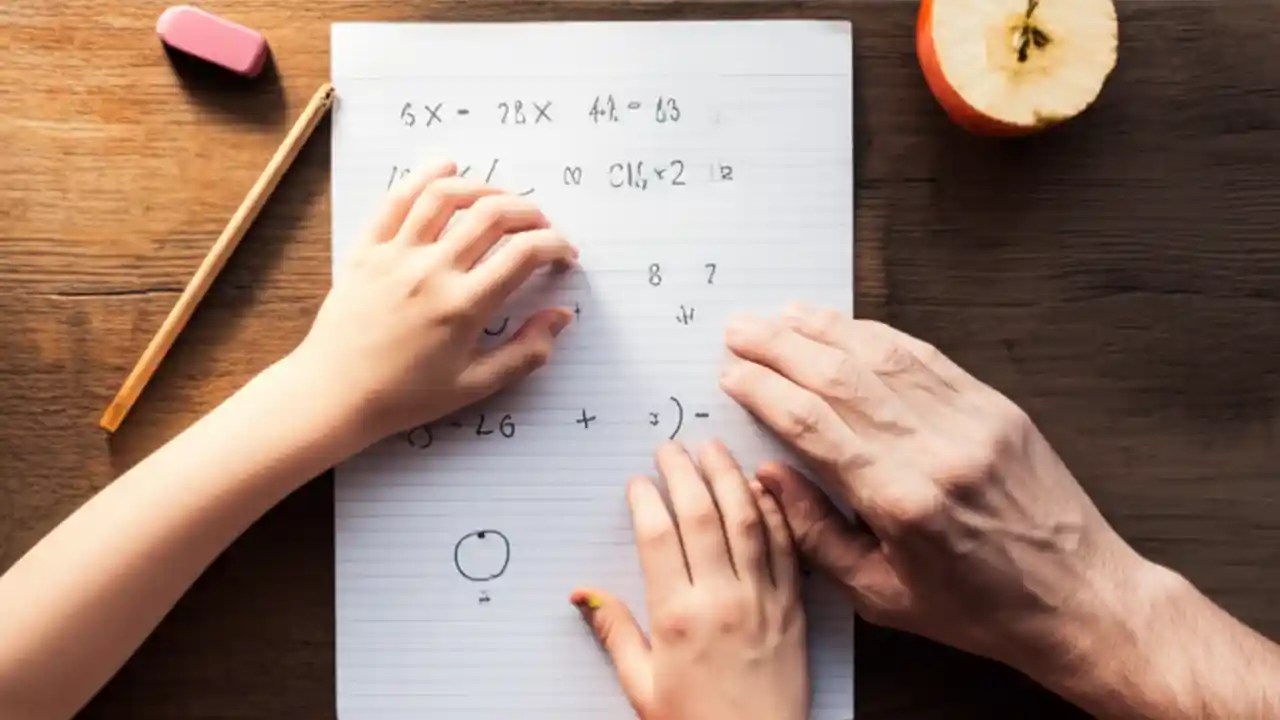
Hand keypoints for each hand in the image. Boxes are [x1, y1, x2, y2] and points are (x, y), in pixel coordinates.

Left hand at [291, 159, 576, 441]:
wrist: (334, 395)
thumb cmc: (404, 397)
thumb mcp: (475, 386)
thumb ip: (525, 352)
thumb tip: (561, 316)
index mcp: (463, 306)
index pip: (525, 254)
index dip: (556, 246)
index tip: (564, 254)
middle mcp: (432, 271)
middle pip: (493, 214)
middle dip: (530, 212)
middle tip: (540, 226)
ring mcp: (396, 255)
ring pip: (447, 195)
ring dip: (484, 187)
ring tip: (501, 199)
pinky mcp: (367, 250)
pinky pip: (397, 199)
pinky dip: (425, 176)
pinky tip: (446, 167)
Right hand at [571, 441, 808, 719]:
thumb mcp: (641, 686)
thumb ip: (615, 633)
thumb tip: (582, 595)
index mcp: (676, 617)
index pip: (658, 537)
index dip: (647, 500)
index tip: (638, 482)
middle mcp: (721, 599)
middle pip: (701, 516)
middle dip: (684, 472)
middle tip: (671, 447)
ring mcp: (762, 599)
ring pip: (746, 520)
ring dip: (728, 477)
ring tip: (713, 448)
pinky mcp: (793, 606)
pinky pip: (785, 546)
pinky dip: (774, 510)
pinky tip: (761, 486)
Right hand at [720, 305, 1152, 688]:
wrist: (1081, 598)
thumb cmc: (979, 610)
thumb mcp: (882, 597)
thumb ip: (816, 535)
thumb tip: (767, 475)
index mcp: (901, 500)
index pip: (814, 425)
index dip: (765, 392)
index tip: (730, 373)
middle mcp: (935, 448)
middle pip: (840, 378)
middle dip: (781, 348)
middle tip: (739, 328)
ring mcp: (970, 419)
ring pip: (882, 356)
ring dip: (824, 329)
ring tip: (780, 315)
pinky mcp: (996, 407)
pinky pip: (926, 357)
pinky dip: (878, 335)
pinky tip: (845, 325)